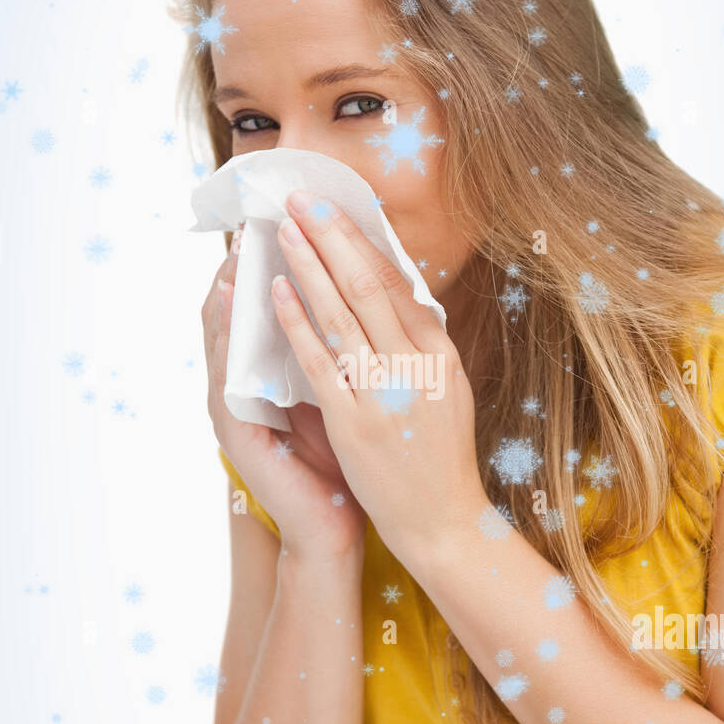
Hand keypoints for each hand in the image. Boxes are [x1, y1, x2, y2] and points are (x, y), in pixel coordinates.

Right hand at [201, 232, 366, 558]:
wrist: (337, 529)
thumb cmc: (347, 462)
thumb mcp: (349, 393)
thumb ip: (346, 349)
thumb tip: (373, 294)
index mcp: (275, 372)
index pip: (268, 304)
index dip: (278, 262)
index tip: (297, 218)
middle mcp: (248, 383)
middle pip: (239, 308)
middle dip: (251, 260)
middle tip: (261, 214)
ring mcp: (235, 404)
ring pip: (224, 330)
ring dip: (231, 284)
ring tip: (239, 242)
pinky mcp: (235, 428)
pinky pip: (226, 369)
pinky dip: (227, 331)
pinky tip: (231, 299)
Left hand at [271, 191, 486, 564]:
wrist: (443, 524)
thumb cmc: (439, 459)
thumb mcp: (446, 394)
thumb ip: (420, 348)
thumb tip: (394, 297)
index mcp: (441, 356)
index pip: (399, 284)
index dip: (363, 243)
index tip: (337, 210)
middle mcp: (416, 367)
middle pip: (369, 285)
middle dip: (332, 236)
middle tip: (302, 198)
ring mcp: (385, 395)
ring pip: (341, 314)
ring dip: (308, 266)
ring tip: (282, 230)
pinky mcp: (354, 423)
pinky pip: (319, 362)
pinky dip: (297, 323)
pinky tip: (276, 292)